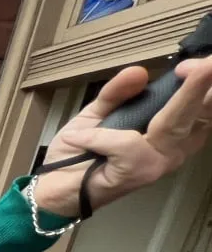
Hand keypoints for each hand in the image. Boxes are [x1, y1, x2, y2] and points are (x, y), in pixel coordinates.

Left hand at [36, 57, 211, 215]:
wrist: (54, 189)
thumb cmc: (77, 155)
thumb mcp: (96, 115)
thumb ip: (117, 93)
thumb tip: (140, 72)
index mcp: (169, 135)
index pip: (201, 108)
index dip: (205, 84)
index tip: (203, 62)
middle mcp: (171, 150)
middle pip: (199, 113)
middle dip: (206, 84)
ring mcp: (158, 162)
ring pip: (174, 124)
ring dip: (186, 96)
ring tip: (192, 70)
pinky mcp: (138, 172)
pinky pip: (126, 143)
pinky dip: (99, 137)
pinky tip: (80, 139)